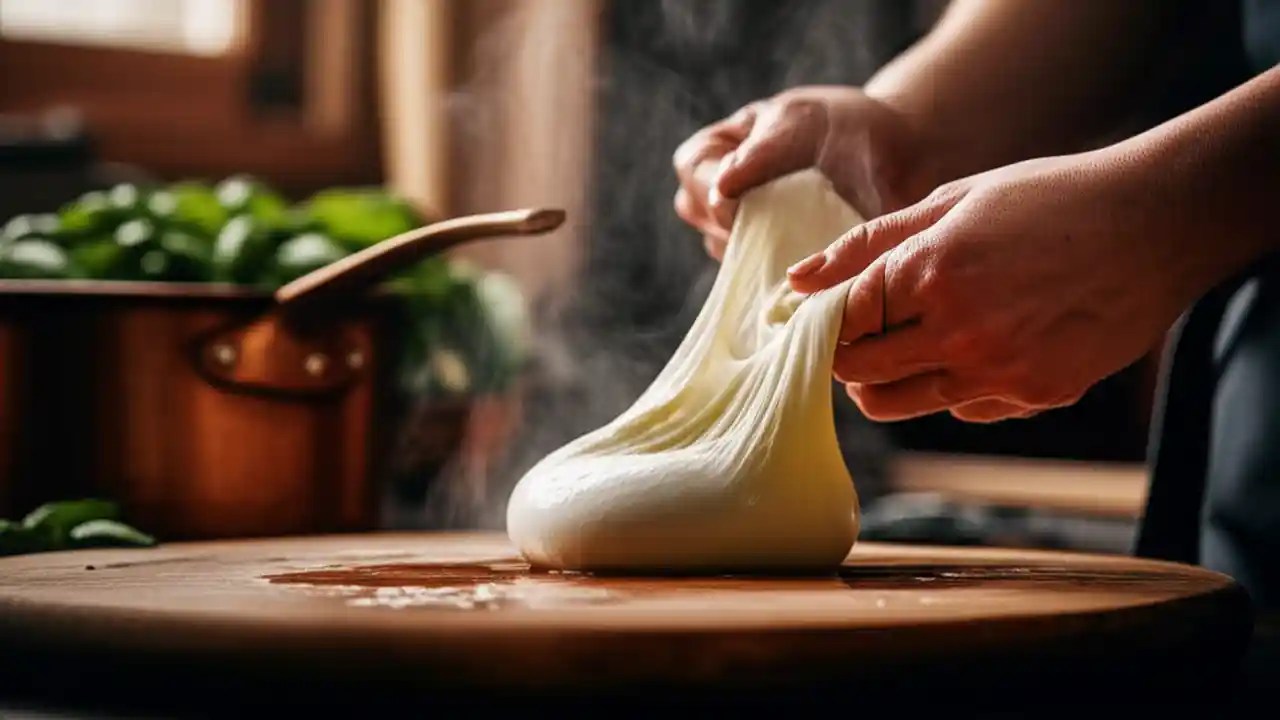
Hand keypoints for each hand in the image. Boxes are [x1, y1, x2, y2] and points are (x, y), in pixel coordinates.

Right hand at [672, 86, 927, 260]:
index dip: (712, 185)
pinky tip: (804, 269)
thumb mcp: (803, 124)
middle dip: (728, 220)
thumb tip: (720, 191)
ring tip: (795, 242)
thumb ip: (762, 152)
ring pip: (723, 248)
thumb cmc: (850, 127)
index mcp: (726, 142)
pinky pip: (756, 278)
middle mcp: (728, 187)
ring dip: (753, 250)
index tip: (745, 203)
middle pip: (696, 210)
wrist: (903, 158)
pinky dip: (775, 275)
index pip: (694, 167)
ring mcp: (749, 226)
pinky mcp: (775, 260)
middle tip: (773, 224)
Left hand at [786, 150, 1208, 422]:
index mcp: (930, 271)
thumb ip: (867, 245)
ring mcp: (1000, 371)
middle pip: (857, 372)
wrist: (1155, 224)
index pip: (840, 320)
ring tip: (900, 346)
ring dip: (882, 381)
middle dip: (841, 356)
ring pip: (900, 403)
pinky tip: (970, 349)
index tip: (812, 316)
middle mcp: (959, 331)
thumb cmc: (1048, 199)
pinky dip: (949, 387)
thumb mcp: (951, 202)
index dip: (818, 321)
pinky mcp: (1036, 396)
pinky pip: (962, 408)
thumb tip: (797, 280)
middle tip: (852, 335)